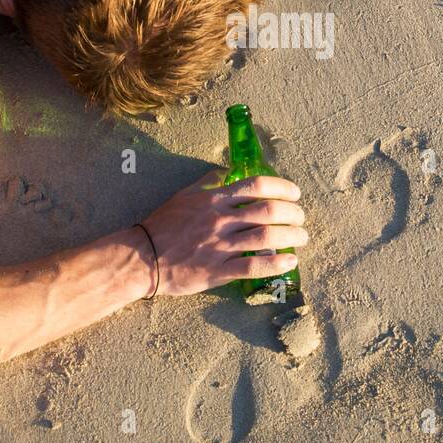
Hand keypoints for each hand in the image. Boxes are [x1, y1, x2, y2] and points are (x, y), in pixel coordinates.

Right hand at [139, 170, 307, 295]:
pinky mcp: (217, 270)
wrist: (141, 256)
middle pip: (268, 212)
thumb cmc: (163, 224)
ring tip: (302, 238)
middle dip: (293, 214)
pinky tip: (289, 261)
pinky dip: (276, 264)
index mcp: (214, 199)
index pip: (256, 186)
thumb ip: (209, 182)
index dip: (282, 188)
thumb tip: (229, 171)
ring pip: (265, 238)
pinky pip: (253, 267)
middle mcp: (220, 220)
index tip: (294, 193)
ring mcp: (220, 246)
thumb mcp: (185, 194)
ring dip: (291, 237)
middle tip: (301, 218)